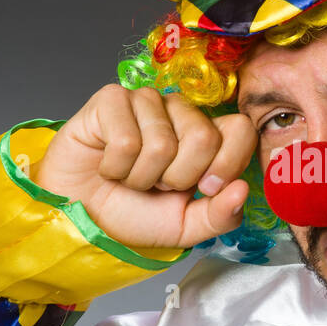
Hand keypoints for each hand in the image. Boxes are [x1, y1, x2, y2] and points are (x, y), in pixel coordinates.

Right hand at [31, 84, 256, 250]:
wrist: (83, 216)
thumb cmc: (133, 213)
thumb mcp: (186, 226)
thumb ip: (220, 215)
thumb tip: (243, 190)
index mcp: (207, 135)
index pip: (240, 130)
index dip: (227, 163)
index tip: (204, 189)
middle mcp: (180, 112)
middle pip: (203, 137)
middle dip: (177, 178)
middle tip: (156, 184)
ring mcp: (146, 101)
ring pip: (162, 143)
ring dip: (142, 176)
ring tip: (130, 176)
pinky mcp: (112, 99)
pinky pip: (126, 139)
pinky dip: (115, 167)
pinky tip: (108, 165)